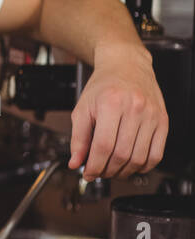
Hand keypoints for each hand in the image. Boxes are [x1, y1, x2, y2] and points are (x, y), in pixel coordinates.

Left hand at [68, 43, 167, 180]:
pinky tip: (132, 166)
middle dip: (108, 170)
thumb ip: (78, 138)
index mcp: (111, 104)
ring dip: (125, 171)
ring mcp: (152, 115)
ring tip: (113, 170)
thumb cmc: (104, 85)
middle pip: (122, 154)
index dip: (94, 165)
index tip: (88, 173)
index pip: (103, 145)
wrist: (127, 65)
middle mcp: (134, 108)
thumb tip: (75, 163)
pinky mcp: (163, 120)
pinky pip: (157, 153)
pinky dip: (145, 166)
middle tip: (99, 173)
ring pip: (140, 157)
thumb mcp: (82, 108)